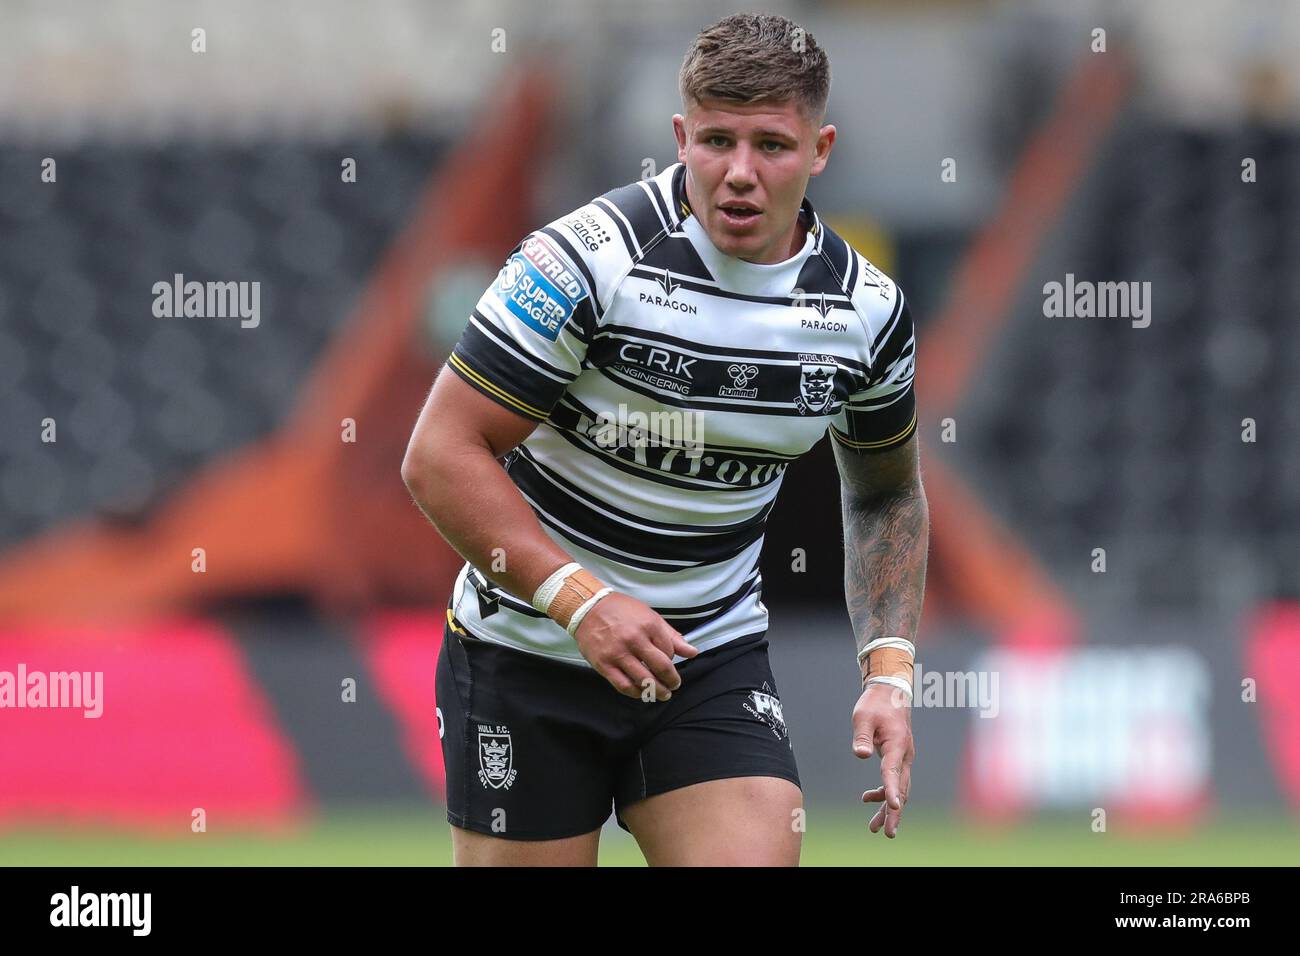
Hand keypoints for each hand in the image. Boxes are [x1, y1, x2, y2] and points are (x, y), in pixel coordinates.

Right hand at [571, 592, 698, 699]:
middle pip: (660, 668)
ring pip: (643, 680)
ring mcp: (618, 653)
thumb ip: (672, 636)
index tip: (670, 664)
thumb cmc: (621, 611)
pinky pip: (623, 685)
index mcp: (649, 625)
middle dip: (671, 681)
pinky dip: (635, 693)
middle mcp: (634, 640)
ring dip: (657, 691)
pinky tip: (641, 693)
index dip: (673, 661)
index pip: (669, 652)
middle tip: (674, 685)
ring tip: (663, 694)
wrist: (587, 608)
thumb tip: (693, 652)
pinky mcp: (604, 664)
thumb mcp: (650, 616)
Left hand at [851, 681, 913, 837]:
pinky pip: (894, 781)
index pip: (893, 771)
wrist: (890, 694)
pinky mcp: (898, 759)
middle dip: (894, 812)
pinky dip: (883, 793)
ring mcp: (904, 758)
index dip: (892, 790)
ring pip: (900, 788)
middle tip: (887, 833)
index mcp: (897, 744)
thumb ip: (861, 736)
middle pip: (902, 788)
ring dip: (888, 808)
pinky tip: (867, 799)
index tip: (894, 806)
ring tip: (874, 828)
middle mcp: (905, 755)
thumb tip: (860, 754)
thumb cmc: (875, 704)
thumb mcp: (863, 716)